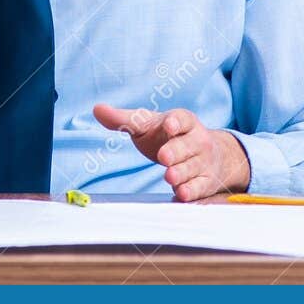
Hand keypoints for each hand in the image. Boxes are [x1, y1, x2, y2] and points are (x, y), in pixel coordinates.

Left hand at [92, 103, 250, 200]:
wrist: (206, 154)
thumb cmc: (167, 137)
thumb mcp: (146, 125)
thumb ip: (123, 119)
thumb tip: (96, 109)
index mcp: (183, 121)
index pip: (182, 118)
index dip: (176, 121)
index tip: (168, 125)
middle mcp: (197, 140)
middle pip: (188, 145)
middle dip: (176, 151)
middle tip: (163, 157)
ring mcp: (203, 161)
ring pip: (194, 167)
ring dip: (183, 173)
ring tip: (170, 177)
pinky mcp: (206, 181)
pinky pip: (201, 187)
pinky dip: (192, 191)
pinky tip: (182, 194)